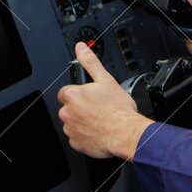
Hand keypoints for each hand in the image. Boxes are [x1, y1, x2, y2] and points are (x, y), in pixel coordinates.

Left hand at [56, 41, 152, 160]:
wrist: (125, 133)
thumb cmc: (118, 109)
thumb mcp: (106, 80)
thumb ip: (90, 62)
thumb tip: (81, 48)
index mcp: (73, 95)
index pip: (66, 92)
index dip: (79, 94)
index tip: (90, 98)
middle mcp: (67, 112)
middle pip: (69, 108)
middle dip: (80, 108)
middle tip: (98, 109)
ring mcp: (71, 129)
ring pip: (73, 123)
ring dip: (82, 122)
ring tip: (99, 121)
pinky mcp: (76, 143)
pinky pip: (77, 138)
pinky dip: (85, 136)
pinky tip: (98, 132)